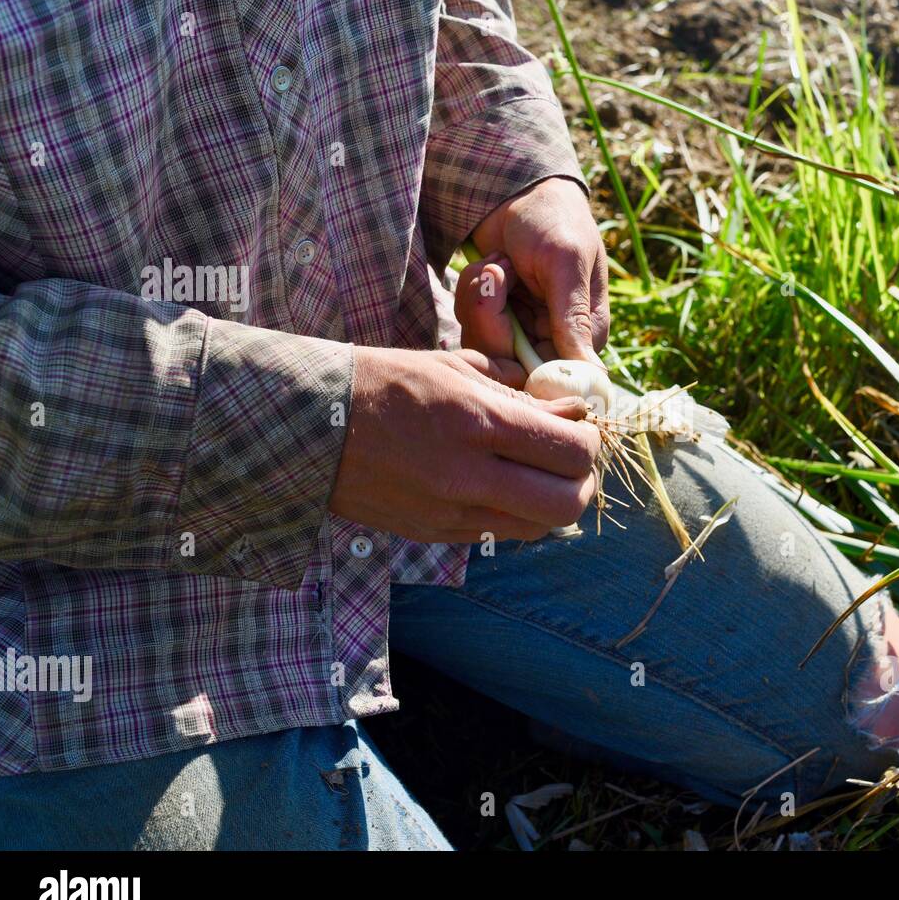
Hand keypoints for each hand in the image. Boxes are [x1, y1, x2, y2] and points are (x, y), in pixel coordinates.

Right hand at [329, 347, 599, 541]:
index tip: (578, 426)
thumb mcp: (452, 366)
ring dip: (551, 502)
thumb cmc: (383, 382)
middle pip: (566, 503)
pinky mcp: (434, 533)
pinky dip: (514, 514)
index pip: (570, 451)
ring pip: (537, 527)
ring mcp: (451, 511)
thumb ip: (514, 388)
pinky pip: (498, 533)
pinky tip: (499, 487)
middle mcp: (470, 474)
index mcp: (478, 422)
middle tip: (570, 459)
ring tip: (538, 475)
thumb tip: (564, 410)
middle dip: (581, 480)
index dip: (588, 441)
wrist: (310, 426)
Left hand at [471, 176, 609, 366]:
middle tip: (498, 276)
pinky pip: (470, 325)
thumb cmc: (553, 219)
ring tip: (497, 265)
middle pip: (512, 365)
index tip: (510, 328)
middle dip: (494, 320)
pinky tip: (489, 267)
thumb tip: (593, 376)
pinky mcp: (495, 318)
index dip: (526, 364)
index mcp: (585, 333)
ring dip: (481, 300)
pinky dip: (472, 293)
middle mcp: (553, 339)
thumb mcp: (565, 265)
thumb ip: (573, 319)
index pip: (557, 376)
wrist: (518, 191)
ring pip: (486, 346)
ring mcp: (521, 330)